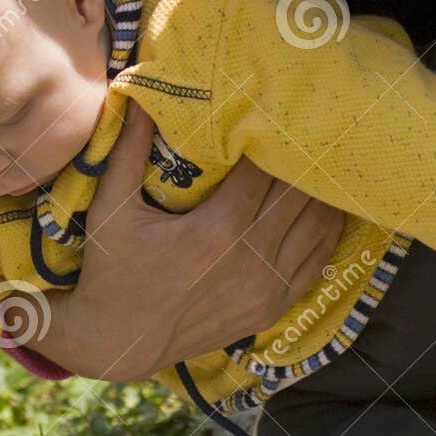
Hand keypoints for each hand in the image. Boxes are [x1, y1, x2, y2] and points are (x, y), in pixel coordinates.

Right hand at [33, 105, 344, 380]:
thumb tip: (137, 95)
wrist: (117, 341)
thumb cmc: (111, 269)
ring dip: (321, 194)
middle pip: (301, 194)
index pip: (265, 170)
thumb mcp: (111, 209)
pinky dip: (325, 233)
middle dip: (301, 160)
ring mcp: (266, 288)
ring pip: (319, 227)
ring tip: (319, 163)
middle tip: (303, 131)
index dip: (272, 139)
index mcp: (217, 230)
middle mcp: (251, 259)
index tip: (272, 114)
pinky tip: (323, 209)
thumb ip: (128, 150)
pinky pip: (317, 263)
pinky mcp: (272, 308)